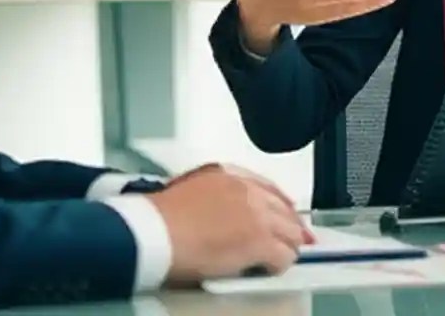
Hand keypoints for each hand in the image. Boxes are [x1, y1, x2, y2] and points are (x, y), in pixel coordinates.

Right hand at [147, 166, 311, 283]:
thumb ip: (214, 196)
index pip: (267, 187)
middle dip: (289, 227)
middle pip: (284, 209)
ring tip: (279, 259)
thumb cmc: (158, 217)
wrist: (154, 231)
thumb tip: (223, 214)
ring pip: (291, 233)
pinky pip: (284, 256)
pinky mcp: (259, 242)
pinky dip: (279, 265)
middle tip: (291, 241)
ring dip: (287, 247)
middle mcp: (247, 190)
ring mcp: (257, 215)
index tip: (284, 215)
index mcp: (228, 174)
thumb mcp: (188, 190)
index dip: (280, 206)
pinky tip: (268, 269)